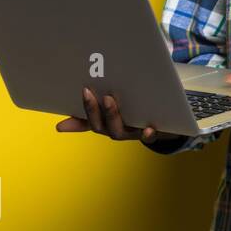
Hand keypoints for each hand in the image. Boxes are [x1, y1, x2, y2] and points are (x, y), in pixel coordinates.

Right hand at [55, 87, 184, 144]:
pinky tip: (149, 128)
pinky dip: (148, 134)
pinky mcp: (152, 134)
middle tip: (88, 92)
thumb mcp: (115, 110)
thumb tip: (64, 119)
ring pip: (118, 132)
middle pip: (100, 126)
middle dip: (93, 110)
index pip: (87, 121)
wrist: (166, 124)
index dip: (78, 116)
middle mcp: (116, 131)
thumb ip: (96, 108)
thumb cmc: (134, 114)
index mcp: (106, 124)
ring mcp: (132, 134)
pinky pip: (149, 137)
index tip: (74, 100)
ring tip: (109, 99)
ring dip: (112, 116)